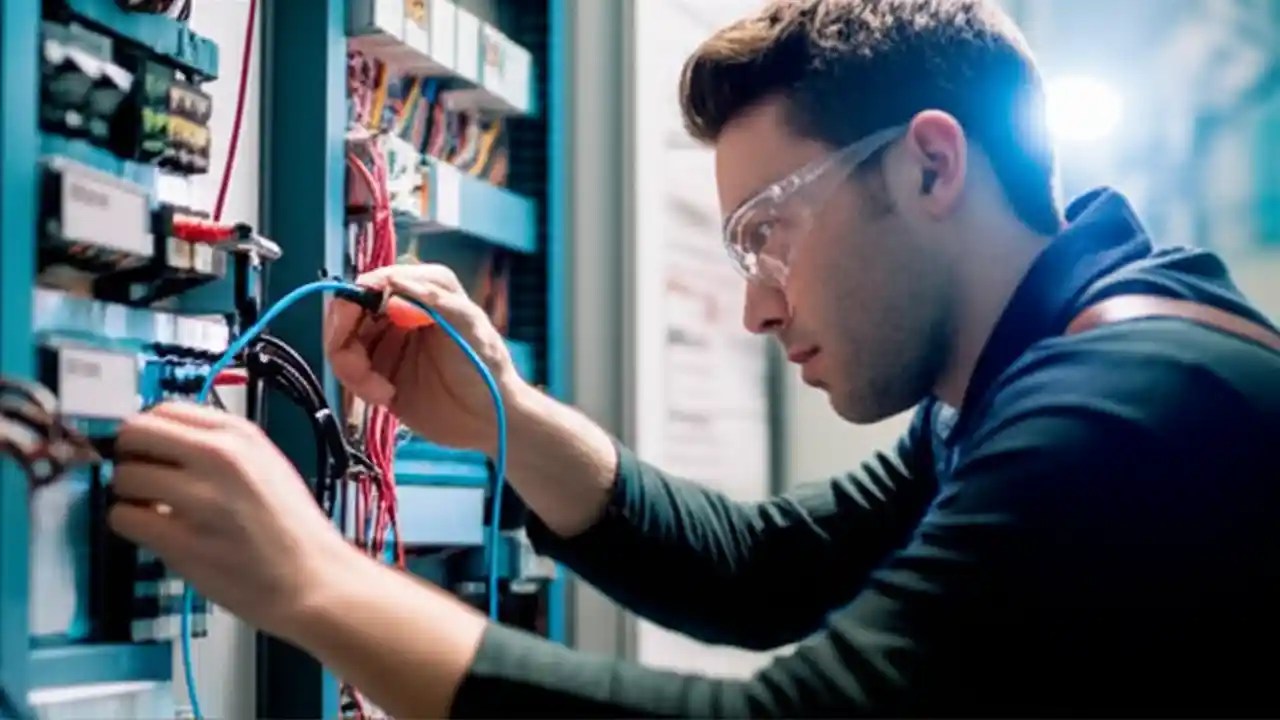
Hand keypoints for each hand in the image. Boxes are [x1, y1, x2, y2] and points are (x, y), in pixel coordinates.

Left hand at [108, 402, 359, 637]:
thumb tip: (165, 444)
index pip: (163, 410)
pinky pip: (122, 518)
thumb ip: (220, 447)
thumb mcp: (267, 464)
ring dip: (130, 496)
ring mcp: (199, 498)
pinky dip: (130, 526)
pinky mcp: (181, 540)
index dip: (150, 434)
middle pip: (135, 435)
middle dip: (131, 458)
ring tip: (155, 512)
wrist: (313, 579)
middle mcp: (219, 457)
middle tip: (145, 482)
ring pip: (124, 477)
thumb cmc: (292, 529)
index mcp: (240, 434)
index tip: (152, 452)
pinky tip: (156, 534)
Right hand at [324, 264, 524, 452]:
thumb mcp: (468, 325)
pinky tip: (386, 397)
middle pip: (348, 311)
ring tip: (380, 391)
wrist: (490, 420)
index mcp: (422, 289)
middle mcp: (399, 310)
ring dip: (352, 369)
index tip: (349, 321)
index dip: (354, 298)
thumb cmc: (487, 367)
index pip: (374, 281)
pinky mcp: (378, 373)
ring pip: (342, 343)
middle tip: (356, 368)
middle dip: (344, 338)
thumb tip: (390, 281)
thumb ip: (433, 299)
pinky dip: (359, 385)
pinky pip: (349, 372)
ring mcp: (386, 343)